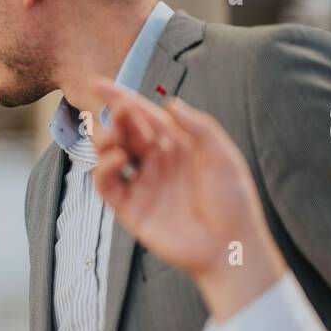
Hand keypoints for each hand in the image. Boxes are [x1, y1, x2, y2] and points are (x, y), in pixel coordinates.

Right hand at [89, 81, 286, 318]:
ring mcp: (141, 185)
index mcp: (176, 144)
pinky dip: (104, 170)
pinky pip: (107, 185)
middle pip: (124, 132)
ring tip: (113, 139)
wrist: (230, 246)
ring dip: (105, 142)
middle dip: (116, 118)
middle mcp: (155, 162)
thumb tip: (170, 104)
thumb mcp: (222, 156)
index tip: (97, 83)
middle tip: (119, 113)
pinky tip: (118, 160)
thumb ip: (198, 127)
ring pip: (109, 156)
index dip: (119, 98)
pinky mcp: (130, 210)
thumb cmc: (233, 201)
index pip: (142, 115)